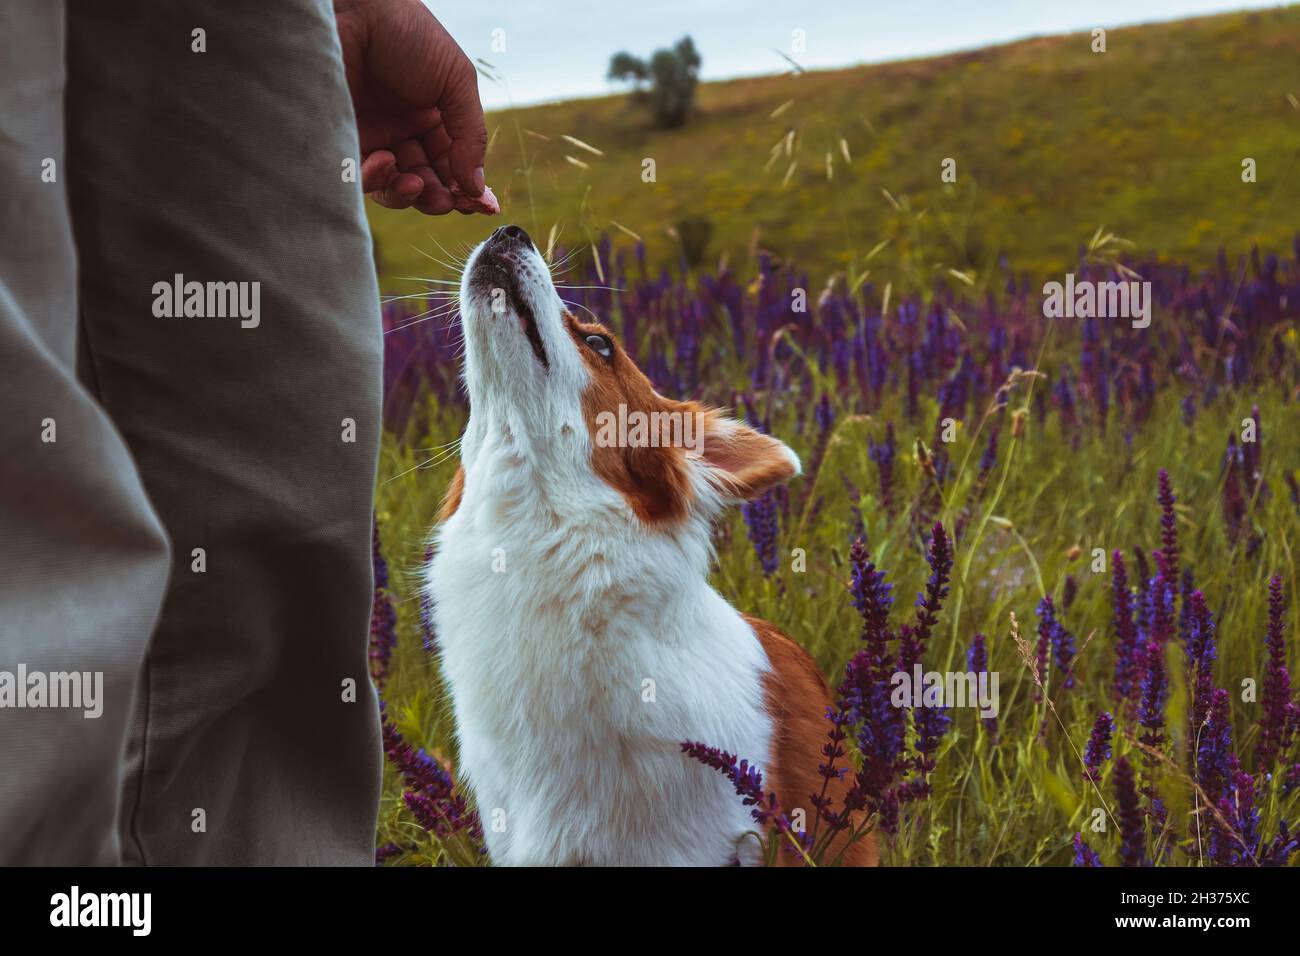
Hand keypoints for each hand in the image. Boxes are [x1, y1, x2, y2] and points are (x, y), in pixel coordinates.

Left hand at [335, 0, 487, 213]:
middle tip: (448, 202)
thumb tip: (477, 187)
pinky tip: (386, 163)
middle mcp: (404, 129)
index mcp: (435, 115)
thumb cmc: (408, 34)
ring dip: (409, 196)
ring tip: (415, 184)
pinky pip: (362, 178)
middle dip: (440, 198)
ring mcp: (373, 135)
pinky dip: (377, 181)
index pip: (454, 164)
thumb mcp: (456, 81)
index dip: (468, 187)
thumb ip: (470, 135)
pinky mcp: (344, 139)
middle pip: (427, 182)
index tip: (482, 205)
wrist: (355, 9)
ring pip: (394, 187)